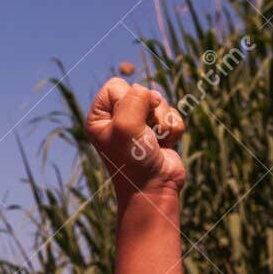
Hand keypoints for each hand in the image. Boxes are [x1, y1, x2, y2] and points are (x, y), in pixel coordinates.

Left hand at [85, 77, 185, 194]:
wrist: (154, 188)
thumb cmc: (134, 161)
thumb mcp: (126, 126)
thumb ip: (134, 98)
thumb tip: (148, 92)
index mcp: (99, 116)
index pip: (116, 85)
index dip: (128, 99)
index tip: (128, 122)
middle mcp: (117, 118)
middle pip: (141, 90)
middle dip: (149, 110)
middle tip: (144, 133)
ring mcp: (140, 123)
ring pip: (160, 102)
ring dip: (162, 122)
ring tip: (154, 142)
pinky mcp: (159, 130)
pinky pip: (173, 114)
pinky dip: (172, 130)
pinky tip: (164, 146)